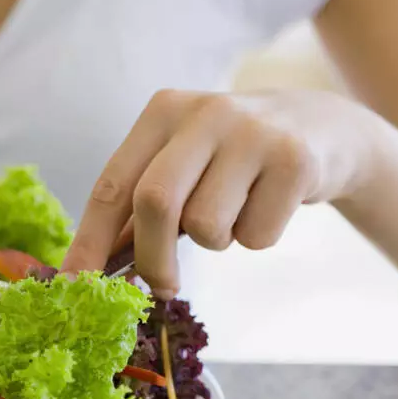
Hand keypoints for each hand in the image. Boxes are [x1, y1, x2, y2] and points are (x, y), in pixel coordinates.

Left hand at [61, 88, 382, 297]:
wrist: (324, 129)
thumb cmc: (235, 158)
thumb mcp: (185, 165)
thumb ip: (140, 210)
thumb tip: (91, 270)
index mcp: (163, 111)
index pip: (113, 184)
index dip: (89, 240)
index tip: (73, 285)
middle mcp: (205, 112)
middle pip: (155, 202)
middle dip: (152, 259)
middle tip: (161, 287)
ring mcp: (253, 133)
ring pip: (208, 226)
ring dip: (217, 241)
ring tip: (236, 213)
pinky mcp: (295, 161)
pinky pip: (256, 235)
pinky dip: (257, 237)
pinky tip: (270, 206)